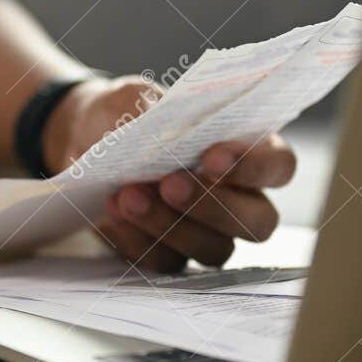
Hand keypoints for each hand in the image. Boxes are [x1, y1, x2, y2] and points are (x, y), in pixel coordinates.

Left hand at [44, 77, 296, 271]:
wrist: (83, 139)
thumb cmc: (125, 114)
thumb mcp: (134, 98)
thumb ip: (151, 109)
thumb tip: (157, 133)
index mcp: (246, 150)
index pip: (278, 165)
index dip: (254, 166)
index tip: (212, 157)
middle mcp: (239, 199)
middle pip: (258, 222)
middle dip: (213, 206)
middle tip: (169, 184)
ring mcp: (208, 233)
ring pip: (214, 250)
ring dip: (170, 226)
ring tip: (128, 196)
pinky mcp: (171, 254)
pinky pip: (166, 262)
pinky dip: (137, 240)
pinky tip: (113, 215)